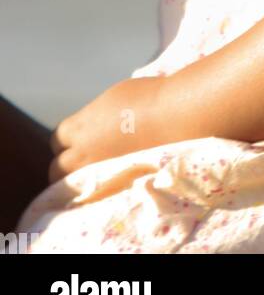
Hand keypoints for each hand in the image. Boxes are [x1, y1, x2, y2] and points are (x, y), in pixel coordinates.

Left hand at [47, 77, 165, 184]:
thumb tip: (97, 124)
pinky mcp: (117, 186)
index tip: (80, 140)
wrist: (174, 115)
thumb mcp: (113, 99)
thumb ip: (96, 117)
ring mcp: (100, 173)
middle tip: (83, 163)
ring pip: (72, 189)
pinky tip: (110, 186)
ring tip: (94, 179)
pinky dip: (99, 193)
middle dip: (66, 166)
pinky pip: (95, 196)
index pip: (58, 139)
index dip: (68, 140)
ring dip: (79, 183)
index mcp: (81, 127)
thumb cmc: (149, 98)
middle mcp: (83, 152)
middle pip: (57, 168)